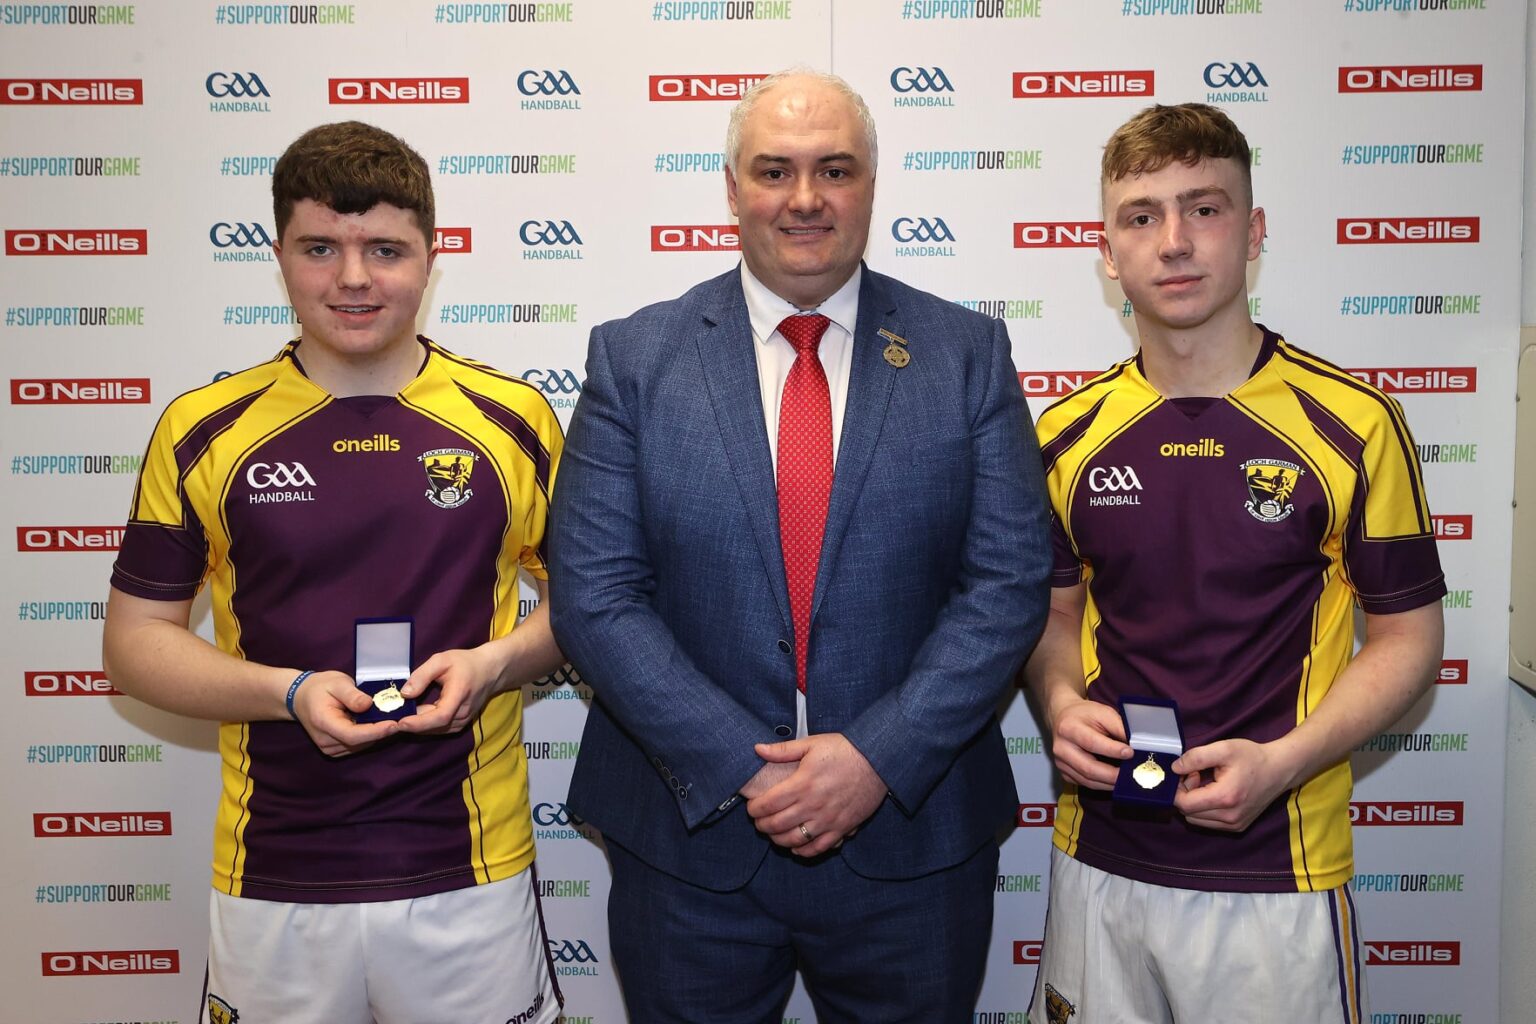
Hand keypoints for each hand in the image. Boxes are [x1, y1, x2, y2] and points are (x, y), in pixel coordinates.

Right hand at [293, 670, 398, 756]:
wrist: (302, 697)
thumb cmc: (320, 687)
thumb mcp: (337, 682)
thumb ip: (352, 695)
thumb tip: (369, 704)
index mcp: (323, 722)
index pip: (352, 735)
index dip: (375, 731)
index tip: (394, 724)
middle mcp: (325, 740)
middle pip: (359, 742)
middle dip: (381, 732)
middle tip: (401, 718)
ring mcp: (329, 748)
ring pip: (361, 746)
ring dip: (377, 735)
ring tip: (390, 719)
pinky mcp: (335, 750)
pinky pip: (358, 746)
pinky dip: (369, 736)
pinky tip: (376, 723)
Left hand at [395, 646, 503, 734]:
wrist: (490, 670)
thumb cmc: (465, 662)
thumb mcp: (441, 660)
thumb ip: (422, 675)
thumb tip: (404, 693)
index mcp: (459, 695)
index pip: (440, 716)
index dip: (419, 723)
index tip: (400, 722)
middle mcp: (463, 712)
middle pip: (435, 726)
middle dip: (412, 725)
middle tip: (390, 720)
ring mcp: (464, 720)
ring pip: (437, 730)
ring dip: (418, 727)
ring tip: (399, 719)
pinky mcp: (461, 723)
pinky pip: (441, 729)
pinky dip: (426, 726)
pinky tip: (414, 719)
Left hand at [744, 733, 886, 856]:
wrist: (878, 761)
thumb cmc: (844, 750)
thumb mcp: (812, 744)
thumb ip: (783, 750)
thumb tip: (758, 749)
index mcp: (802, 784)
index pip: (768, 804)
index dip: (754, 809)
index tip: (752, 807)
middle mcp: (813, 805)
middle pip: (777, 825)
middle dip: (762, 826)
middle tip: (759, 821)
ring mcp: (828, 820)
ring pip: (794, 840)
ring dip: (778, 840)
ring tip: (774, 833)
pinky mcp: (842, 829)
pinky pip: (818, 848)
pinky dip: (803, 851)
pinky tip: (795, 846)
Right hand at [1047, 697, 1129, 789]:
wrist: (1063, 717)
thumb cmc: (1085, 714)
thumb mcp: (1103, 712)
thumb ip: (1118, 727)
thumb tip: (1135, 746)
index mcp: (1068, 728)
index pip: (1092, 742)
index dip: (1112, 750)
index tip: (1130, 753)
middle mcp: (1061, 748)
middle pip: (1088, 768)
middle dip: (1112, 775)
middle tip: (1131, 775)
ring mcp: (1060, 762)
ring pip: (1087, 780)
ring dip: (1109, 783)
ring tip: (1126, 780)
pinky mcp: (1063, 772)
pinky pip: (1085, 784)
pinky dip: (1102, 784)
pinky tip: (1113, 780)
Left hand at [1172, 738, 1297, 831]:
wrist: (1280, 769)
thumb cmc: (1252, 757)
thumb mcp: (1223, 748)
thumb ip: (1195, 757)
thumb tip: (1174, 769)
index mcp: (1225, 798)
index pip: (1184, 804)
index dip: (1178, 788)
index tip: (1189, 773)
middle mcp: (1230, 818)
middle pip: (1188, 813)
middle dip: (1186, 794)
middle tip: (1197, 775)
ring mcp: (1234, 825)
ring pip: (1196, 820)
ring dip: (1194, 803)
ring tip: (1207, 784)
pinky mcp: (1237, 827)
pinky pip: (1208, 823)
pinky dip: (1205, 809)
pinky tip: (1215, 793)